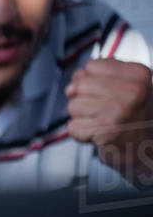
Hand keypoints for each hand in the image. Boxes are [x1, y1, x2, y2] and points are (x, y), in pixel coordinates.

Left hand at [66, 59, 152, 182]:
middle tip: (102, 110)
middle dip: (83, 99)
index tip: (104, 93)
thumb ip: (100, 78)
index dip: (90, 80)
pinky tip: (98, 134)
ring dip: (82, 117)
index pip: (92, 66)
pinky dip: (81, 133)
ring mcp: (119, 111)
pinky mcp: (106, 130)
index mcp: (139, 75)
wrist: (148, 150)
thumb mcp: (129, 89)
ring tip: (102, 123)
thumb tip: (72, 84)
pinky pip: (73, 127)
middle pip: (79, 85)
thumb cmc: (134, 119)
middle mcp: (132, 91)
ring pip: (73, 105)